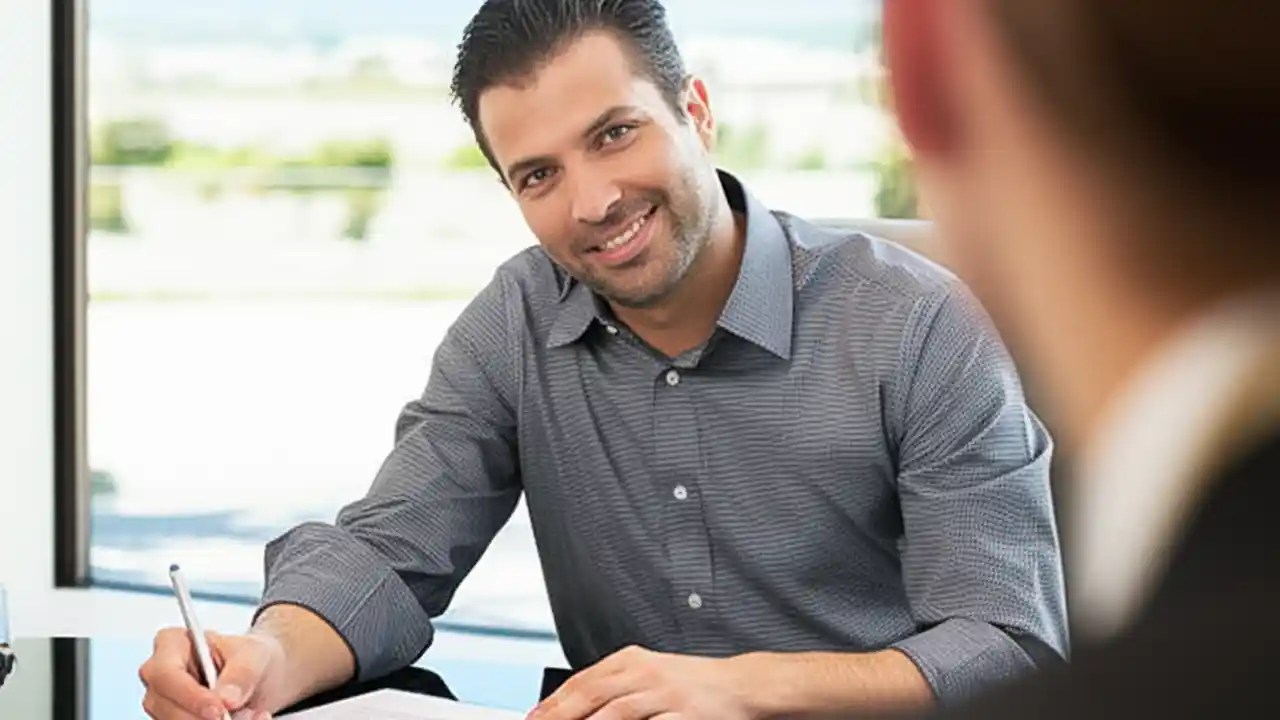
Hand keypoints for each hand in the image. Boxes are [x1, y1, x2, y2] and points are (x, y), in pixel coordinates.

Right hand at [139, 627, 291, 719]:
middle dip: (202, 718)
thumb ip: (241, 674)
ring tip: (249, 715)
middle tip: (237, 718)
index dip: (190, 696)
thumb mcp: (253, 654)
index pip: (166, 674)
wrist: (260, 674)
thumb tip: (226, 699)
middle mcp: (160, 676)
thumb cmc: (247, 655)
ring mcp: (163, 704)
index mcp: (171, 644)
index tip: (218, 710)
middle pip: (165, 706)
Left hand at [528, 645, 758, 719]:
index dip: (553, 702)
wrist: (742, 685)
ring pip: (613, 713)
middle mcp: (644, 673)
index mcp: (632, 660)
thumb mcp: (651, 674)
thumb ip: (616, 686)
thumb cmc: (695, 683)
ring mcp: (663, 694)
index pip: (582, 680)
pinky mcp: (682, 714)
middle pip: (590, 695)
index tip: (533, 718)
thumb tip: (577, 705)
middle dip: (558, 715)